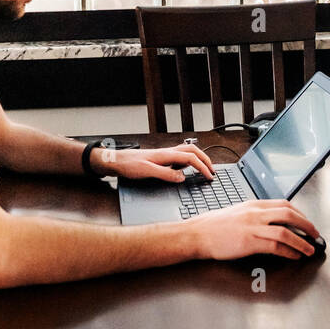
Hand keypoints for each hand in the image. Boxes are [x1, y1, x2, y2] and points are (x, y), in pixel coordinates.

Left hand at [92, 142, 214, 182]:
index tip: (209, 176)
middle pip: (193, 151)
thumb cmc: (130, 165)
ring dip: (198, 158)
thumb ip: (165, 174)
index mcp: (166, 155)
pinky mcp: (161, 158)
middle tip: (212, 171)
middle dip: (205, 159)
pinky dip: (189, 160)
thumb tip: (182, 177)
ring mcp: (165, 154)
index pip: (190, 159)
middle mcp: (167, 152)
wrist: (117, 160)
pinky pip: (180, 156)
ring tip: (204, 168)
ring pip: (187, 152)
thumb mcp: (147, 172)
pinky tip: (187, 170)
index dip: (202, 167)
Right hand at [189, 200, 320, 260]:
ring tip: (310, 249)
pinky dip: (289, 251)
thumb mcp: (238, 212)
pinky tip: (294, 256)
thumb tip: (273, 223)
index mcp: (254, 204)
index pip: (283, 204)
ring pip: (285, 231)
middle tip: (315, 234)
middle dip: (306, 225)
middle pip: (289, 214)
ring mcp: (253, 227)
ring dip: (302, 241)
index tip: (307, 222)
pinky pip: (275, 246)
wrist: (198, 234)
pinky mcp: (249, 242)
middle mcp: (255, 213)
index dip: (300, 214)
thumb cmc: (215, 226)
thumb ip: (255, 215)